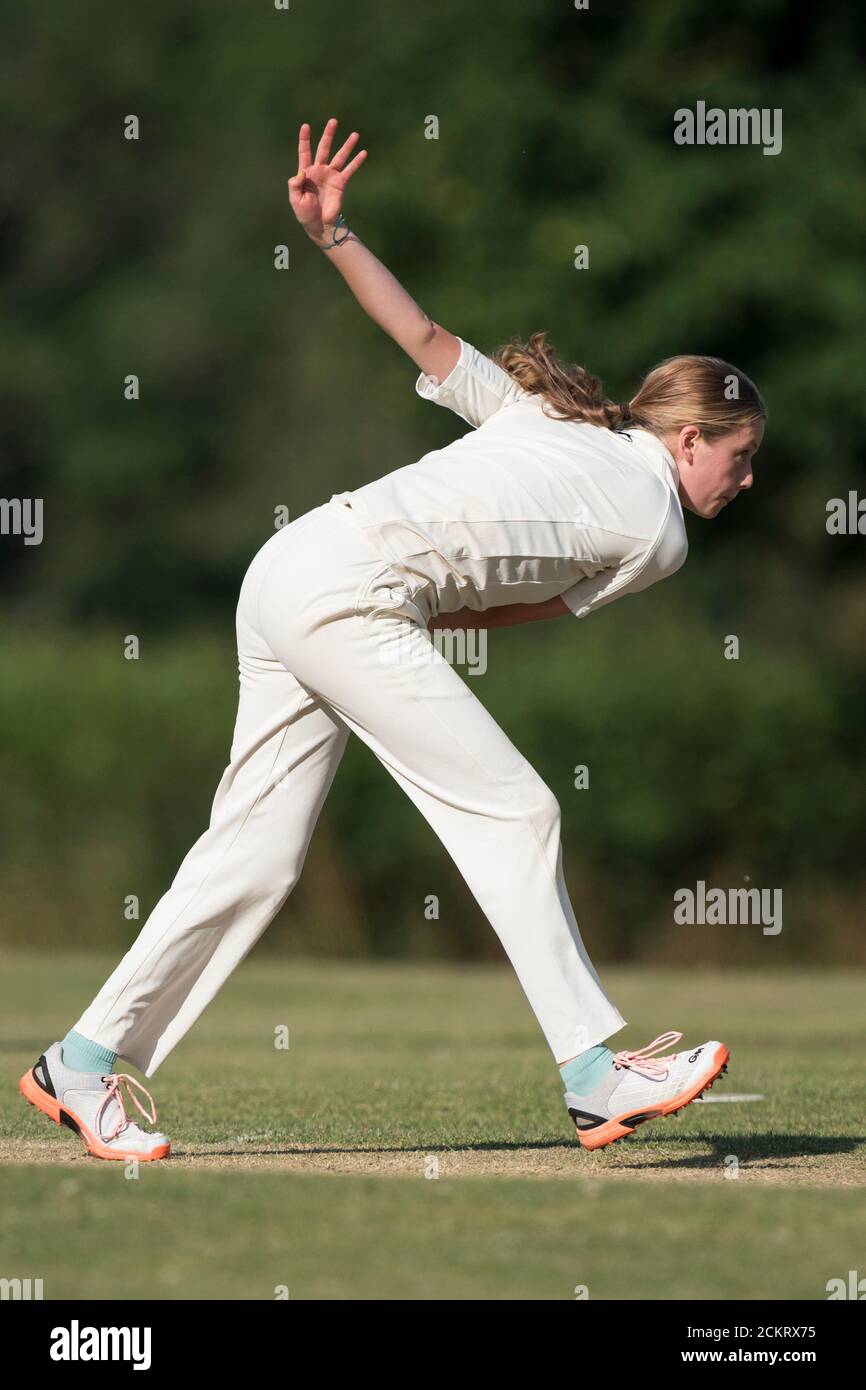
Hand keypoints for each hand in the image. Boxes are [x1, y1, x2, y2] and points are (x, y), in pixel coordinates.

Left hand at [288, 118, 367, 243]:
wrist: (319, 224)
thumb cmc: (304, 212)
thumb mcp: (295, 199)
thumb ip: (294, 185)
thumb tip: (301, 173)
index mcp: (306, 172)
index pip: (305, 152)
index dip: (305, 139)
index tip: (306, 126)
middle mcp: (319, 170)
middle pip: (324, 148)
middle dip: (328, 135)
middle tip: (333, 121)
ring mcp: (331, 175)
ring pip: (340, 157)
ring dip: (347, 146)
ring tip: (355, 134)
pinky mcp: (341, 183)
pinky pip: (350, 170)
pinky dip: (357, 162)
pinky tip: (363, 153)